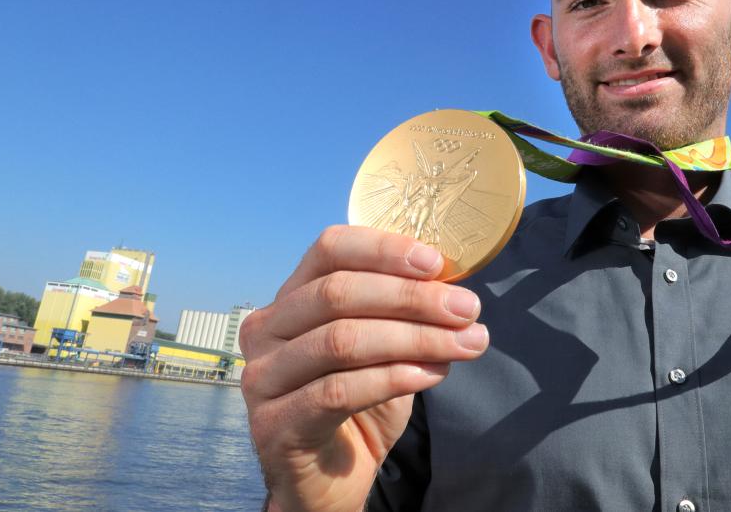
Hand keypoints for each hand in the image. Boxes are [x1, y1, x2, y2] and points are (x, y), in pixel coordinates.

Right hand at [239, 225, 487, 511]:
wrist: (328, 482)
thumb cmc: (359, 404)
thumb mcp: (384, 347)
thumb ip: (404, 314)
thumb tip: (457, 290)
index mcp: (291, 297)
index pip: (330, 249)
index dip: (383, 249)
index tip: (436, 262)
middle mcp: (267, 330)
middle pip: (338, 293)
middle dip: (412, 298)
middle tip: (467, 310)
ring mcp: (263, 377)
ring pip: (342, 341)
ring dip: (415, 339)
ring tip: (464, 345)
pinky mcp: (274, 424)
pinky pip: (338, 391)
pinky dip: (393, 378)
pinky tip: (432, 376)